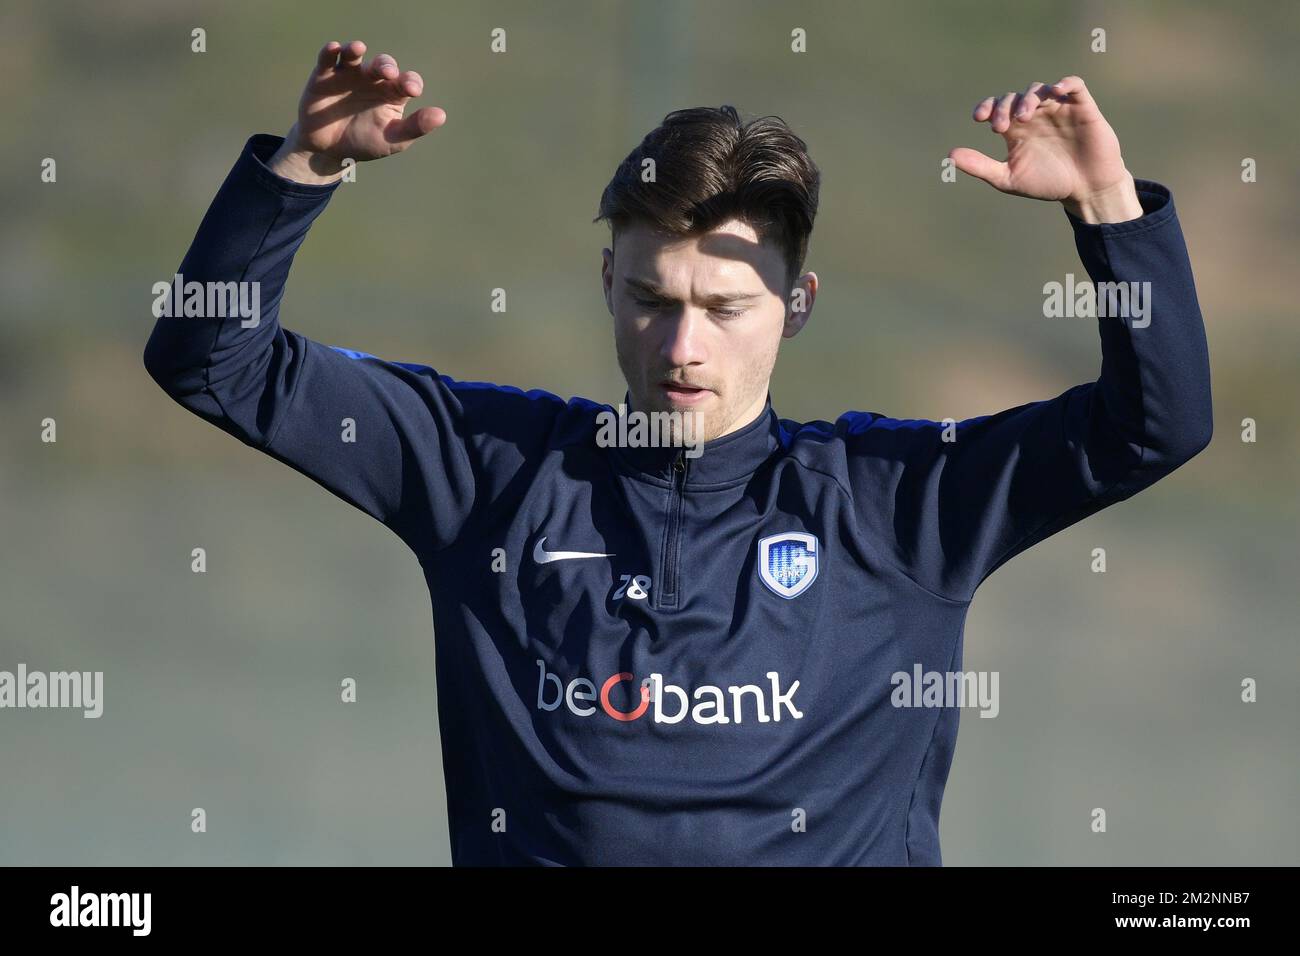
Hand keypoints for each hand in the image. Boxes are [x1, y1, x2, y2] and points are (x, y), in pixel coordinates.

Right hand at [269, 40, 446, 183]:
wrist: (330, 152)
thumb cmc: (366, 143)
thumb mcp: (393, 140)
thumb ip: (415, 127)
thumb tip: (441, 115)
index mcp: (392, 93)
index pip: (407, 81)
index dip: (411, 82)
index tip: (411, 90)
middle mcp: (373, 80)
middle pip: (383, 65)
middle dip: (386, 66)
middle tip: (388, 74)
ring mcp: (348, 75)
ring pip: (354, 56)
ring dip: (356, 50)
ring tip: (359, 48)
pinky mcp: (324, 76)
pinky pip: (327, 59)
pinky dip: (330, 52)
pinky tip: (334, 49)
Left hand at [949, 76, 1141, 222]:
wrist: (1085, 190)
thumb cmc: (1046, 184)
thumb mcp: (1008, 179)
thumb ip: (980, 166)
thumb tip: (949, 156)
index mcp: (1016, 129)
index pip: (996, 107)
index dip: (986, 107)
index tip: (979, 118)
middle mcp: (1035, 115)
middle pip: (1015, 97)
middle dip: (1004, 108)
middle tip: (1001, 127)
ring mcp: (1058, 109)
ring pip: (1039, 90)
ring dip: (1028, 99)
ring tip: (1023, 117)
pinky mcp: (1082, 107)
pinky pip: (1074, 86)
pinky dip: (1066, 83)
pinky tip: (1056, 90)